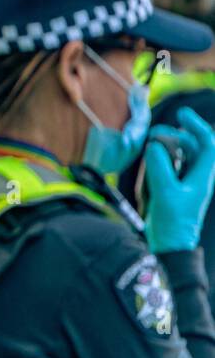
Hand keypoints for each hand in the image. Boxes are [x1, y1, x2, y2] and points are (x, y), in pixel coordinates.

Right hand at [143, 106, 214, 252]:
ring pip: (181, 154)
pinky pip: (170, 165)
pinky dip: (161, 157)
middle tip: (154, 132)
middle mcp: (197, 175)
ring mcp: (186, 181)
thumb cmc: (173, 220)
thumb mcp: (165, 191)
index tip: (181, 114)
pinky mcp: (174, 187)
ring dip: (167, 145)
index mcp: (203, 176)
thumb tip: (154, 145)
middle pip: (192, 146)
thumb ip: (160, 166)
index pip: (207, 143)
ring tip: (150, 143)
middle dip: (176, 134)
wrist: (171, 244)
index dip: (197, 125)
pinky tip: (150, 158)